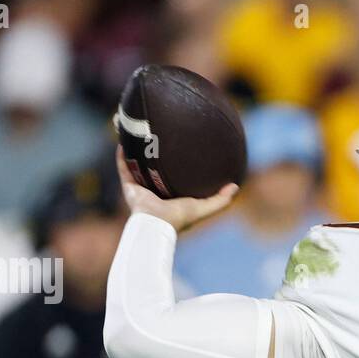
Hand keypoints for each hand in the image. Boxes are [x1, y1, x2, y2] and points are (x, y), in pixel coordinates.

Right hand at [115, 146, 237, 232]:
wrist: (156, 223)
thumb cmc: (179, 218)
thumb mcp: (203, 208)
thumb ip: (220, 200)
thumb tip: (235, 186)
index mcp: (170, 196)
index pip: (173, 179)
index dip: (177, 167)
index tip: (183, 150)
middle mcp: (154, 192)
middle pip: (154, 171)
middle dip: (155, 157)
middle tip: (160, 137)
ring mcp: (141, 189)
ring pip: (137, 167)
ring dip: (137, 152)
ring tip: (139, 134)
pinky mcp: (129, 187)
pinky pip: (124, 167)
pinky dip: (122, 156)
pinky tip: (124, 140)